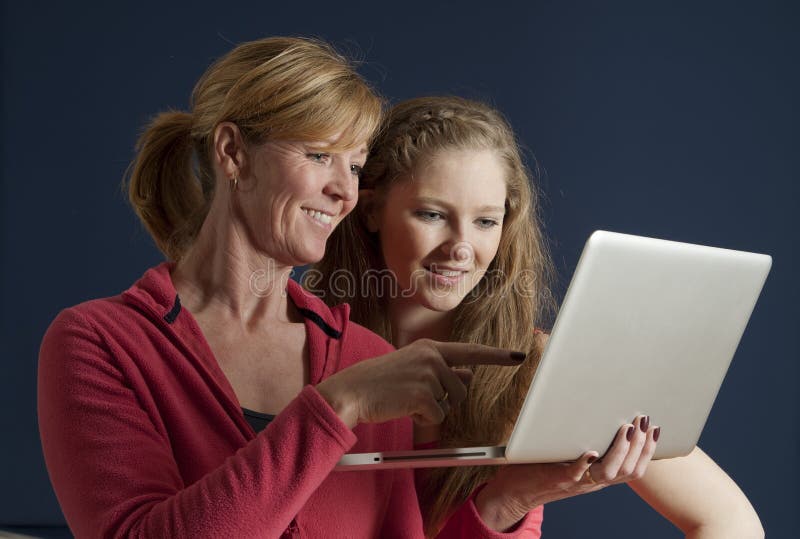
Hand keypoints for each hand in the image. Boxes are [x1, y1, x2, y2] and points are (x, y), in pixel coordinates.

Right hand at [316, 339, 524, 427]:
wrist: (352, 391)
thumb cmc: (381, 383)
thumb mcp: (413, 368)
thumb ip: (441, 370)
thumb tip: (468, 375)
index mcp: (430, 347)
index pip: (470, 351)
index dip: (497, 355)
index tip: (518, 356)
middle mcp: (432, 356)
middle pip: (461, 388)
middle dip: (444, 399)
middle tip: (414, 395)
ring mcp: (428, 374)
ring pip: (450, 403)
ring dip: (432, 409)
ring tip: (406, 400)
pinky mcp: (422, 394)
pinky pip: (437, 416)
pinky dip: (422, 419)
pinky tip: (404, 409)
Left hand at [476, 416, 659, 530]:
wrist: (515, 492)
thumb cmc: (542, 468)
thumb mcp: (571, 455)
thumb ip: (585, 440)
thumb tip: (597, 410)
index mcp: (599, 476)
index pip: (635, 468)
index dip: (648, 450)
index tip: (655, 429)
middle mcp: (593, 481)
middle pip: (629, 470)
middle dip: (640, 445)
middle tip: (644, 421)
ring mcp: (577, 481)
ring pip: (609, 473)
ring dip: (620, 450)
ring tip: (626, 427)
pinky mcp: (557, 480)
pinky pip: (575, 475)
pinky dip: (584, 463)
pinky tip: (591, 451)